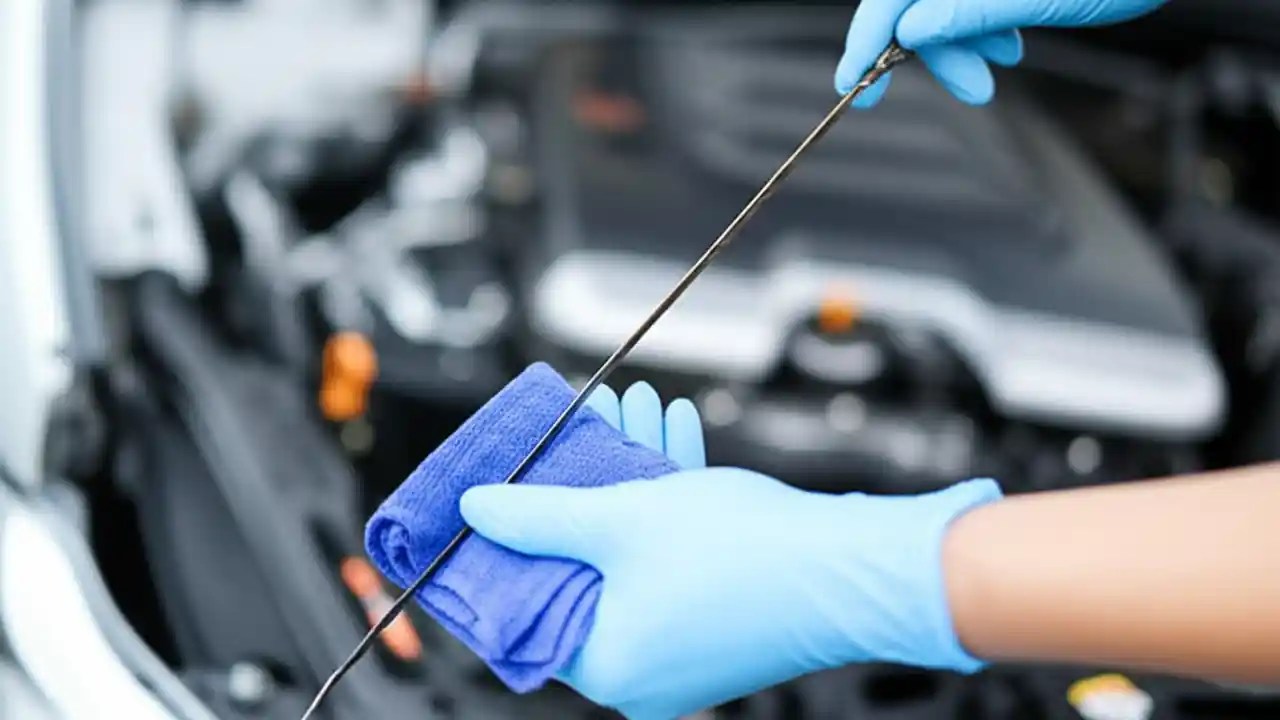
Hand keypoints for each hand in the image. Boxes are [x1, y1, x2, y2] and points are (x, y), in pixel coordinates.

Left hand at [460, 385, 1002, 718]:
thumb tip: (478, 510)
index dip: (510, 541)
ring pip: (633, 554)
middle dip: (582, 486)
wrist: (853, 567)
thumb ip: (537, 515)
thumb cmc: (746, 555)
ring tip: (630, 410)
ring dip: (631, 480)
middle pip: (583, 568)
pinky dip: (669, 506)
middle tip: (574, 431)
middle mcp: (642, 674)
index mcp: (606, 665)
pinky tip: (672, 434)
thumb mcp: (620, 518)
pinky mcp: (720, 623)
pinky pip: (673, 560)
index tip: (501, 493)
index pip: (527, 604)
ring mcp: (684, 651)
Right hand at [836, 0, 1167, 106]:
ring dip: (958, 42)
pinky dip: (977, 26)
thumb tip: (908, 34)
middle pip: (911, 0)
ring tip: (995, 70)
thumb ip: (968, 10)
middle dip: (928, 49)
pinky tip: (1005, 45)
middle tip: (968, 89)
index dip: (867, 38)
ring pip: (939, 3)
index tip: (855, 83)